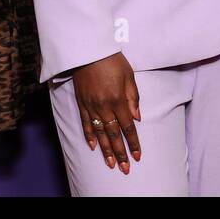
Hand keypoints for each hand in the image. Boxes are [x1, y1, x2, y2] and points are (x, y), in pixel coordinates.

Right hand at [71, 52, 140, 172]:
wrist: (89, 50)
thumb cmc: (112, 60)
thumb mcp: (129, 76)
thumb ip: (133, 98)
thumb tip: (137, 118)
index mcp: (118, 100)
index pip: (128, 127)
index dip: (133, 143)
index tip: (138, 155)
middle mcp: (104, 106)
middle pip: (114, 134)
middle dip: (120, 153)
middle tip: (125, 168)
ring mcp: (91, 106)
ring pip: (99, 133)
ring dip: (106, 150)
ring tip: (111, 164)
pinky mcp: (81, 103)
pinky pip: (85, 123)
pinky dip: (89, 136)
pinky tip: (93, 147)